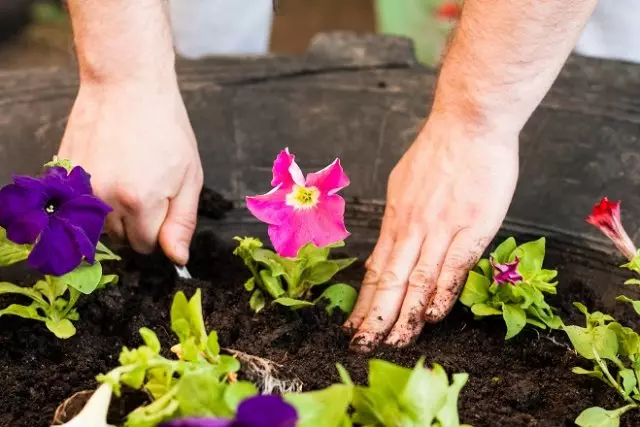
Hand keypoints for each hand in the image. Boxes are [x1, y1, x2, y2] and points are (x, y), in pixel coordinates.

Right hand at [57, 78, 202, 264]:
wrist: (128, 86)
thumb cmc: (165, 128)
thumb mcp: (190, 177)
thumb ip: (182, 222)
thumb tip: (177, 258)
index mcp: (139, 202)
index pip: (147, 246)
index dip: (158, 228)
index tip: (162, 203)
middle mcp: (103, 200)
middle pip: (121, 239)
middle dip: (136, 221)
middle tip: (145, 184)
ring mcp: (79, 187)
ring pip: (98, 225)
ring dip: (112, 211)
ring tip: (126, 174)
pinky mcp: (63, 174)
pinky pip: (79, 204)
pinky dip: (92, 196)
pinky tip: (107, 168)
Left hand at [344, 116, 517, 350]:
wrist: (468, 122)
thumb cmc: (440, 152)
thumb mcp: (404, 184)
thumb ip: (398, 221)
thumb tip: (385, 252)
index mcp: (397, 219)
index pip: (376, 269)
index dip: (364, 301)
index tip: (352, 326)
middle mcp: (412, 227)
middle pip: (390, 281)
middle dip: (374, 318)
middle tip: (361, 347)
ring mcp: (441, 228)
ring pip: (418, 280)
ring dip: (403, 315)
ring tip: (392, 343)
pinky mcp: (472, 227)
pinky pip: (454, 267)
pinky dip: (442, 294)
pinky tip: (432, 317)